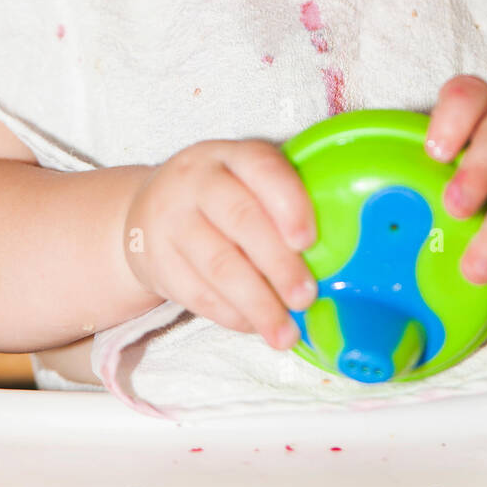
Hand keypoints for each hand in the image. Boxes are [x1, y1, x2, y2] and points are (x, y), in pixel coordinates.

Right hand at [123, 139, 319, 350]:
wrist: (146, 209)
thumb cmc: (220, 196)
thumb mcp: (243, 179)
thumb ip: (282, 199)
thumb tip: (341, 248)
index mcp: (230, 155)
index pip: (261, 167)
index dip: (288, 202)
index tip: (308, 241)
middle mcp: (196, 180)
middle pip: (241, 219)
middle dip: (278, 264)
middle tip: (307, 296)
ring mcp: (171, 220)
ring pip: (218, 264)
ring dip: (257, 303)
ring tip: (285, 332)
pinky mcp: (156, 261)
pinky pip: (197, 293)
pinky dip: (230, 315)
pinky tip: (254, 326)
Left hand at [424, 75, 486, 283]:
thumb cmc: (467, 194)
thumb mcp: (437, 178)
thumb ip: (405, 181)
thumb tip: (342, 207)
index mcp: (475, 118)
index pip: (469, 94)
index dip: (454, 116)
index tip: (434, 153)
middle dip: (479, 173)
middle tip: (453, 209)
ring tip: (474, 269)